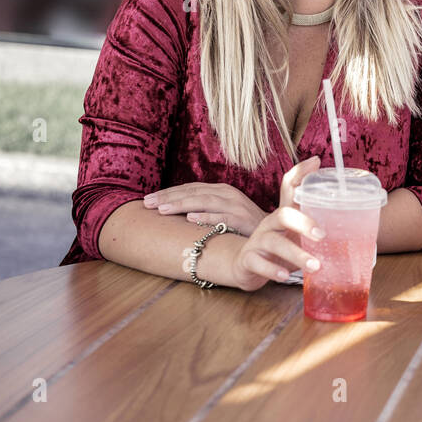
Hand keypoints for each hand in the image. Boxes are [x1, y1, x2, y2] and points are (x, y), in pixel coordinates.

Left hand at [145, 181, 268, 235]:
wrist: (273, 233)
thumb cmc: (242, 225)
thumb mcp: (222, 212)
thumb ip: (203, 209)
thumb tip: (175, 213)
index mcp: (220, 190)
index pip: (190, 188)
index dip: (169, 192)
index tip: (148, 199)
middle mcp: (227, 194)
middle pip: (193, 192)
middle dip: (169, 197)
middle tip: (148, 203)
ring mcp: (235, 205)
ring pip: (204, 202)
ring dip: (182, 205)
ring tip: (163, 210)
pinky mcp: (243, 219)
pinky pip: (222, 217)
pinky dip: (206, 217)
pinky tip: (191, 219)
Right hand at [228, 157, 326, 291]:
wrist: (246, 266)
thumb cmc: (279, 247)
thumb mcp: (297, 233)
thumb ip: (317, 225)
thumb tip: (348, 217)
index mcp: (284, 213)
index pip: (289, 186)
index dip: (300, 172)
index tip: (316, 161)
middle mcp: (270, 223)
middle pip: (284, 214)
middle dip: (304, 223)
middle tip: (323, 236)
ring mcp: (257, 241)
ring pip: (274, 242)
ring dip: (296, 254)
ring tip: (315, 266)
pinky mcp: (248, 260)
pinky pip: (259, 263)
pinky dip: (273, 270)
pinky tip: (285, 276)